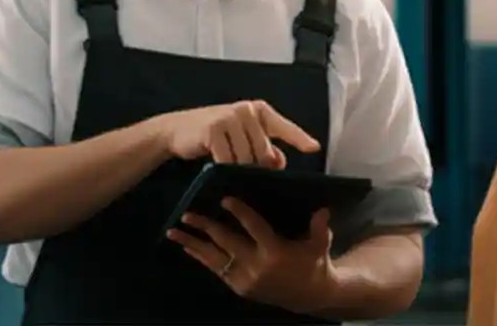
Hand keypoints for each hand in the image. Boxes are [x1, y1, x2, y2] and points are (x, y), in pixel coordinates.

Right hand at [156, 100, 320, 168]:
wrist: (177, 130)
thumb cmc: (215, 135)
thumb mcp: (242, 138)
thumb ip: (264, 148)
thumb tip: (279, 162)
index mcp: (259, 111)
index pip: (284, 126)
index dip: (299, 138)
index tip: (314, 148)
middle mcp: (247, 111)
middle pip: (263, 153)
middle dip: (257, 168)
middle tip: (242, 171)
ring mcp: (230, 118)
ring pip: (246, 159)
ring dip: (238, 169)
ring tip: (226, 166)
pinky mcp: (213, 129)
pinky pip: (227, 161)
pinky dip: (224, 168)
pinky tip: (217, 166)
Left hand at [166, 198, 337, 313]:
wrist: (310, 296)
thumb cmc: (314, 263)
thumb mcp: (320, 246)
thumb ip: (320, 227)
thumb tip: (322, 208)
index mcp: (276, 252)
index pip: (254, 228)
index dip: (239, 213)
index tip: (225, 199)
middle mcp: (256, 266)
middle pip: (226, 242)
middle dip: (205, 227)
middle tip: (187, 214)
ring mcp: (245, 279)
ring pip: (214, 258)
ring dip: (192, 243)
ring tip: (173, 231)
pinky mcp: (239, 287)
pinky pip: (216, 269)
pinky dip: (201, 257)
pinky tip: (187, 247)